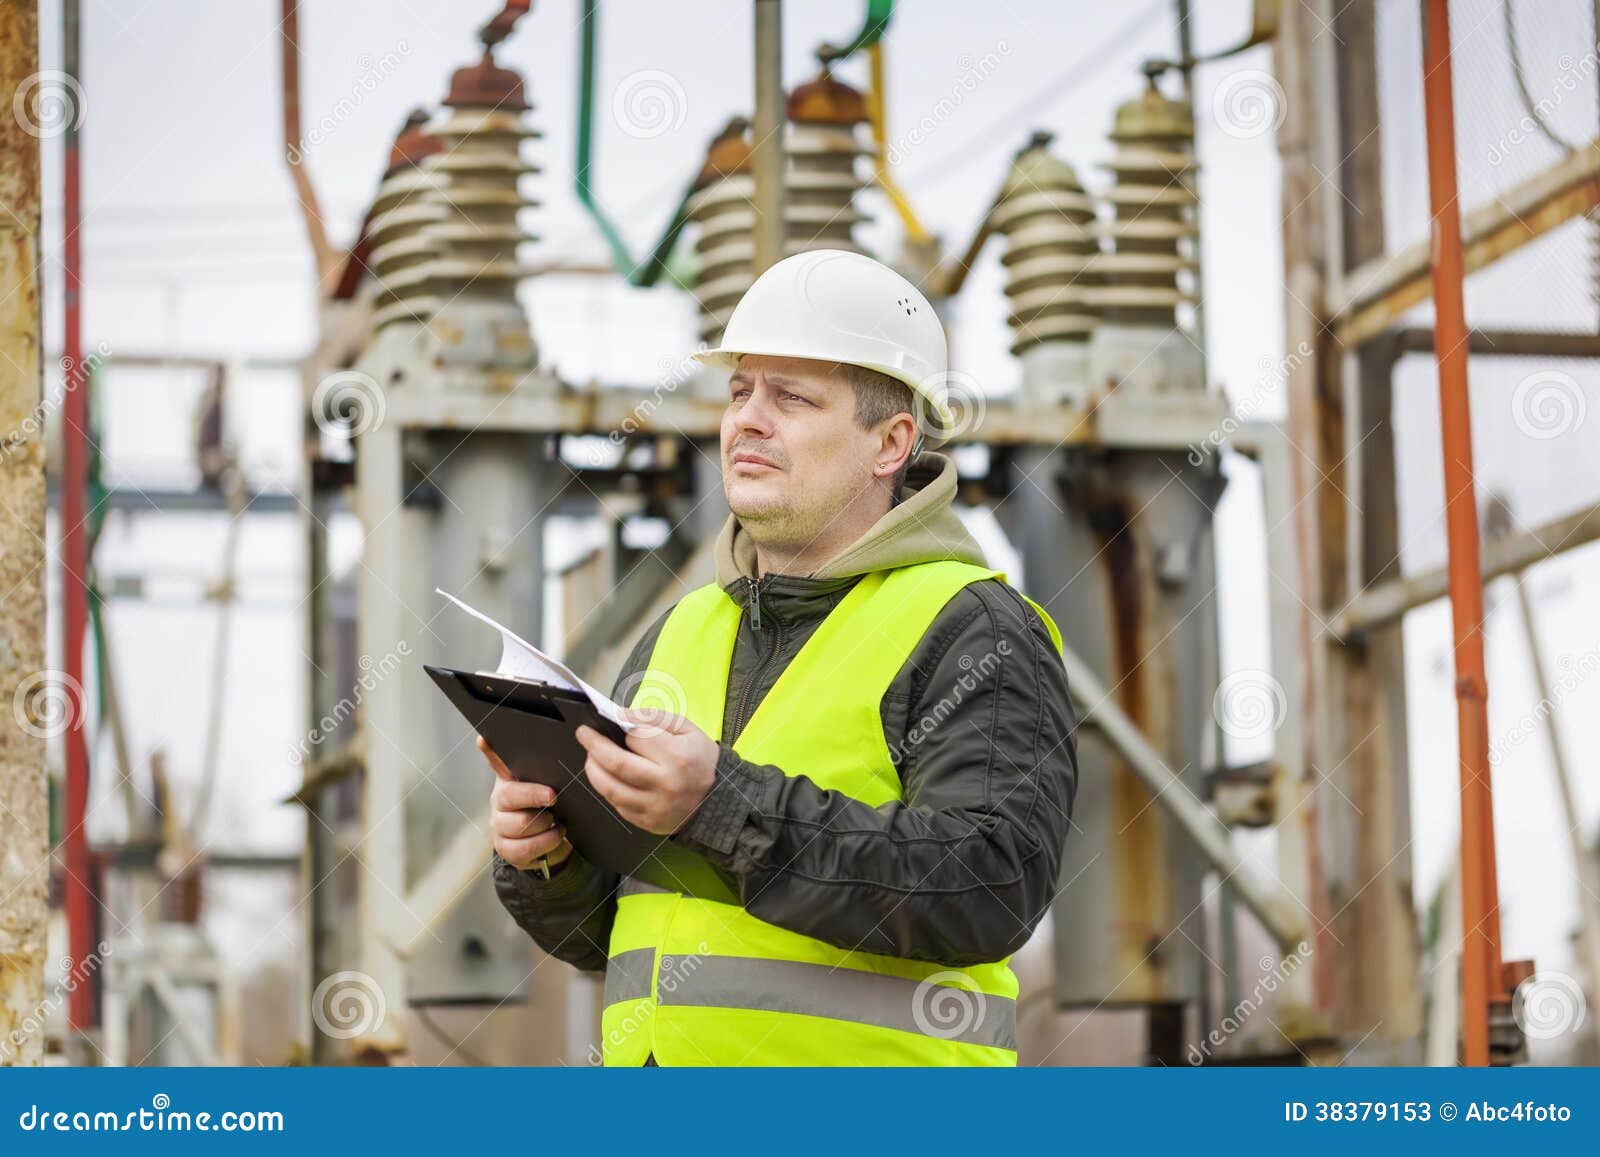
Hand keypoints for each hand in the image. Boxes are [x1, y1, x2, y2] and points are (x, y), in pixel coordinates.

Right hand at [480, 734, 572, 874]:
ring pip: (519, 824)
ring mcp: (498, 825)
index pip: (496, 761)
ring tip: (558, 822)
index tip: (484, 740)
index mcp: (509, 780)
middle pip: (509, 795)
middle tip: (554, 797)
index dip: (490, 752)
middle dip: (534, 796)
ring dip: (545, 824)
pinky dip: (545, 842)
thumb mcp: (551, 787)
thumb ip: (546, 770)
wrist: (549, 842)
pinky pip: (523, 848)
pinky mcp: (504, 848)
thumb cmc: (549, 809)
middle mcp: (499, 800)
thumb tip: (549, 749)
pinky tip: (555, 835)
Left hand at [575, 708, 718, 834]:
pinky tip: (607, 777)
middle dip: (593, 746)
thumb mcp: (687, 729)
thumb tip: (622, 715)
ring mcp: (654, 807)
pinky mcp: (647, 822)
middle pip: (616, 764)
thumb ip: (654, 717)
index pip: (636, 738)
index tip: (614, 722)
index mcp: (677, 757)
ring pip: (610, 788)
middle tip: (583, 734)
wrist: (718, 799)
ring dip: (593, 769)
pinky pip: (617, 805)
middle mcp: (664, 784)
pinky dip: (607, 789)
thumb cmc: (700, 759)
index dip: (623, 728)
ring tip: (591, 756)